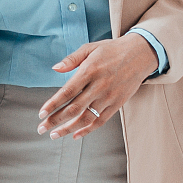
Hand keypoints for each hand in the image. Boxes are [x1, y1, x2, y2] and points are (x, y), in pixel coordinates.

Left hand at [39, 34, 156, 138]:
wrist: (141, 54)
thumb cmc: (112, 50)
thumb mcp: (90, 48)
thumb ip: (71, 59)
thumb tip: (55, 68)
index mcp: (90, 70)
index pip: (67, 92)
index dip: (53, 104)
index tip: (41, 113)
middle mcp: (99, 86)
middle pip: (73, 108)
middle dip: (55, 120)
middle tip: (41, 128)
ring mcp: (109, 97)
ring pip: (86, 118)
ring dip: (68, 129)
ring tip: (54, 135)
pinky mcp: (117, 104)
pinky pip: (100, 121)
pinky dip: (87, 130)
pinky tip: (75, 135)